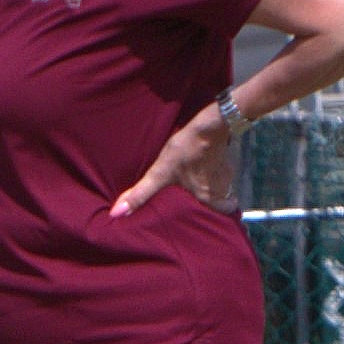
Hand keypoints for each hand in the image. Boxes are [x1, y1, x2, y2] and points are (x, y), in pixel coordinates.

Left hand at [113, 109, 239, 217]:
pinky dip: (213, 173)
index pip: (225, 212)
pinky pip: (221, 171)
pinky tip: (202, 169)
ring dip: (214, 189)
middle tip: (200, 205)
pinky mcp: (225, 157)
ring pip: (223, 187)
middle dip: (215, 204)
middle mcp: (223, 187)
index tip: (209, 219)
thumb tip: (117, 213)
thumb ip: (140, 194)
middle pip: (224, 201)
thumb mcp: (159, 174)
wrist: (208, 124)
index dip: (219, 217)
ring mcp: (227, 171)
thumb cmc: (186, 151)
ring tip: (198, 189)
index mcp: (209, 196)